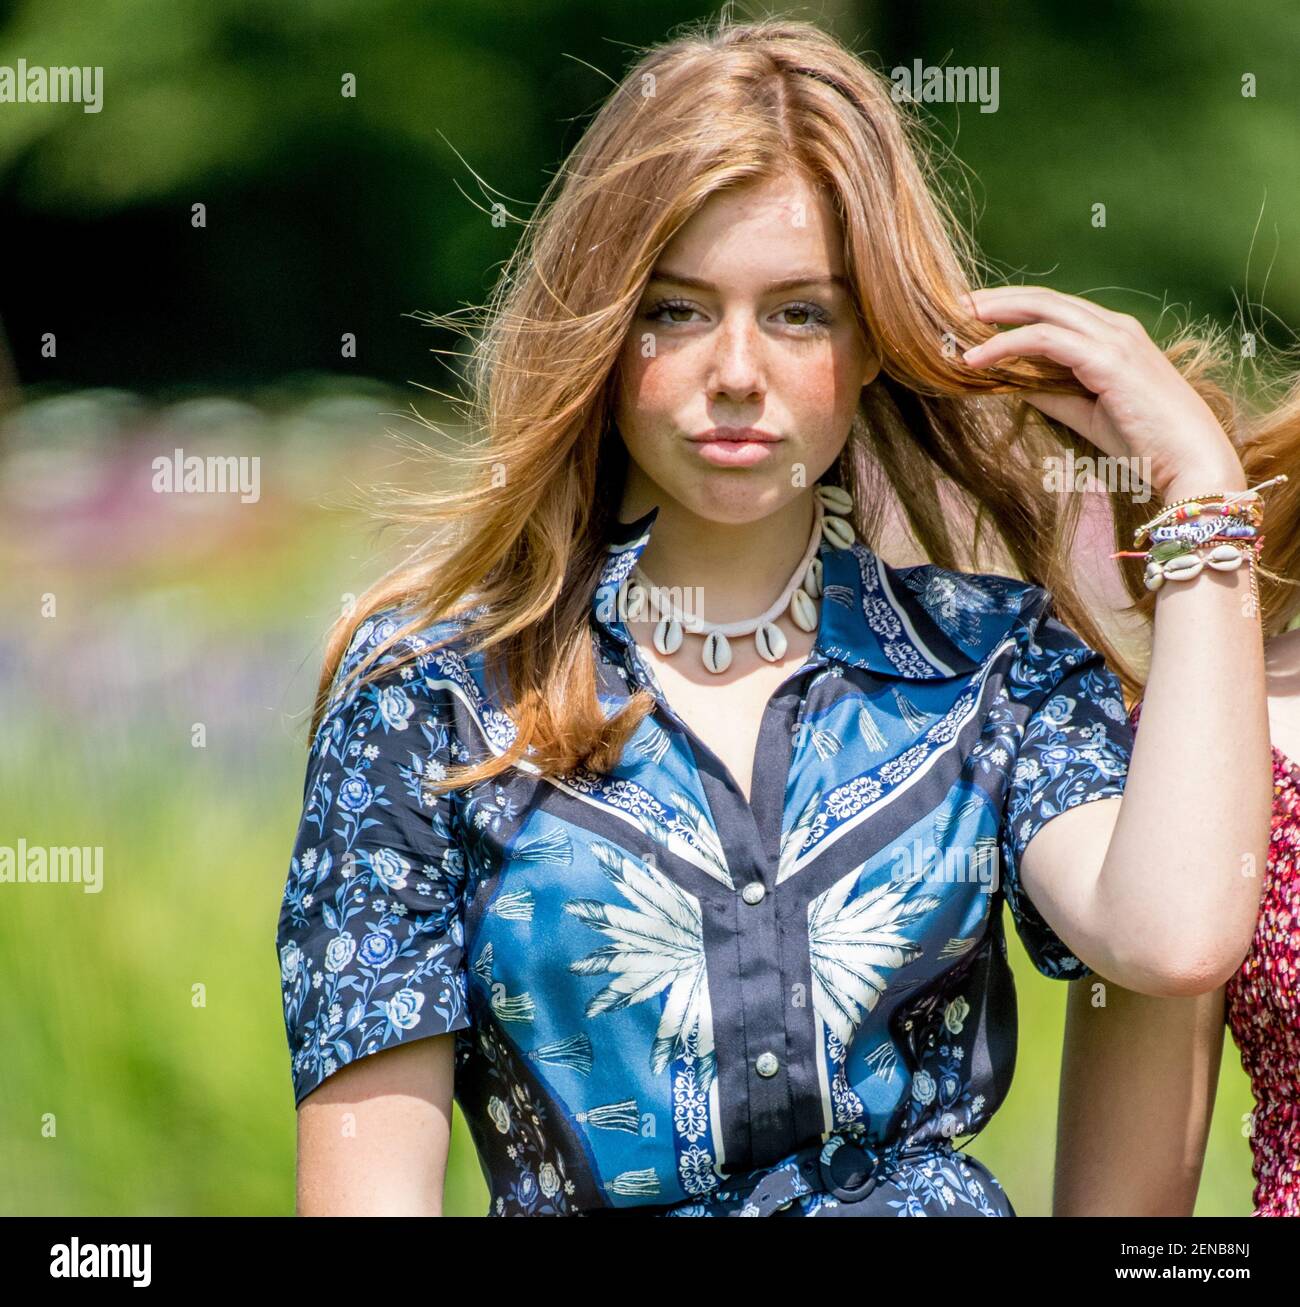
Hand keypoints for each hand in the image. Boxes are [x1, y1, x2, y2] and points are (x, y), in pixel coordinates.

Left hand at [961, 286, 1245, 500]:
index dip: (1010, 308)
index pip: (1053, 310)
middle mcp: (1115, 328)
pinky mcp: (1107, 359)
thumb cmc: (1145, 444)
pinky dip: (1004, 345)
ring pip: (1041, 310)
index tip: (972, 317)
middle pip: (1043, 299)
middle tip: (952, 305)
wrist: (1190, 462)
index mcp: (1113, 337)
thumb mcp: (1086, 413)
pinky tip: (974, 359)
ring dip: (993, 314)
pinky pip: (1044, 340)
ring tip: (953, 322)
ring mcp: (1114, 339)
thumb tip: (1012, 382)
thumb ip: (1052, 392)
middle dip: (994, 300)